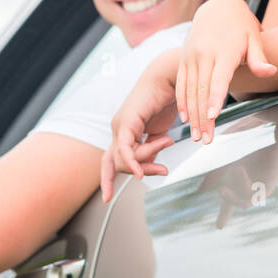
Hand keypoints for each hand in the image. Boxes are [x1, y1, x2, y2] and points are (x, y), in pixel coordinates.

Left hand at [101, 51, 181, 202]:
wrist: (170, 78)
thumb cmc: (166, 100)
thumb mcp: (159, 133)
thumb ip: (152, 149)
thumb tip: (151, 165)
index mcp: (124, 132)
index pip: (112, 161)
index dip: (107, 180)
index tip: (108, 198)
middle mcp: (118, 129)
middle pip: (116, 163)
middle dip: (139, 171)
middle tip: (162, 170)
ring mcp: (119, 125)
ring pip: (124, 158)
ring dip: (148, 160)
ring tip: (167, 142)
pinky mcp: (126, 122)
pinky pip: (125, 149)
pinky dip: (133, 162)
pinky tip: (140, 171)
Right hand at [177, 0, 276, 144]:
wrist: (217, 8)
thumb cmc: (240, 26)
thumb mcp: (254, 37)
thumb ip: (260, 58)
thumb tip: (271, 72)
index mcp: (224, 50)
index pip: (219, 78)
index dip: (215, 98)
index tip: (212, 116)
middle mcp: (204, 54)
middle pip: (202, 90)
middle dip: (203, 117)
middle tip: (206, 139)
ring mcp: (191, 57)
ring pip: (190, 90)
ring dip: (192, 115)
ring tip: (197, 136)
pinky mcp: (184, 59)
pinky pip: (181, 84)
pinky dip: (182, 102)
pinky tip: (184, 119)